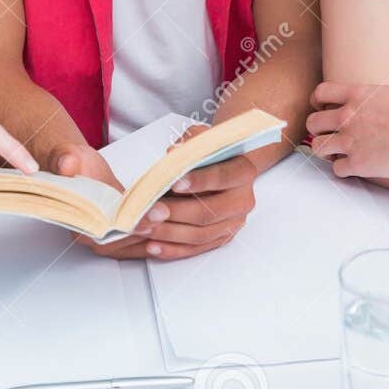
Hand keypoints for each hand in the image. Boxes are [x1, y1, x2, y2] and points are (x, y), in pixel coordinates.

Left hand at [55, 140, 257, 261]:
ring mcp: (233, 223)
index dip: (198, 181)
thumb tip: (174, 152)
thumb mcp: (201, 139)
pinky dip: (173, 249)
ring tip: (146, 229)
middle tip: (151, 212)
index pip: (222, 177)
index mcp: (242, 171)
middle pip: (208, 212)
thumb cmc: (209, 153)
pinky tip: (154, 245)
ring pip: (201, 234)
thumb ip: (189, 144)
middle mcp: (242, 200)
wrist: (224, 168)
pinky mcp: (221, 238)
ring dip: (170, 234)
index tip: (175, 183)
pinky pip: (196, 249)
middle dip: (176, 213)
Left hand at [306, 81, 388, 179]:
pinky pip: (337, 170)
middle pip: (313, 122)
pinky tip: (353, 169)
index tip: (322, 107)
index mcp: (359, 94)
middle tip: (327, 134)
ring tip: (336, 154)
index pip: (322, 92)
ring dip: (325, 152)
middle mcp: (348, 116)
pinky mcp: (358, 164)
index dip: (318, 101)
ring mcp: (350, 141)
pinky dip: (343, 171)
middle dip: (318, 129)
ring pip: (317, 147)